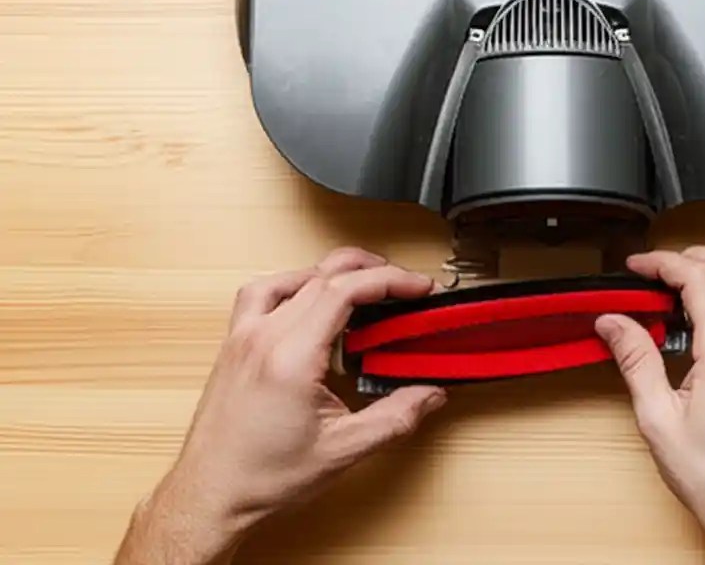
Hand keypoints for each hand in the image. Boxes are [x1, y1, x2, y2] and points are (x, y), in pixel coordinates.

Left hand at [115, 248, 447, 564]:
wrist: (210, 495)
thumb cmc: (263, 477)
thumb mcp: (343, 450)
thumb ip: (395, 417)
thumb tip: (431, 394)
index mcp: (291, 357)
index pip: (344, 290)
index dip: (389, 280)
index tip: (418, 286)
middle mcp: (263, 337)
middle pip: (323, 276)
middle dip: (372, 272)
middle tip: (404, 287)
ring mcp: (243, 337)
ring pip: (292, 277)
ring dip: (332, 271)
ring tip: (364, 282)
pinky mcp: (233, 345)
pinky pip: (261, 294)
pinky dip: (292, 284)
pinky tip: (309, 297)